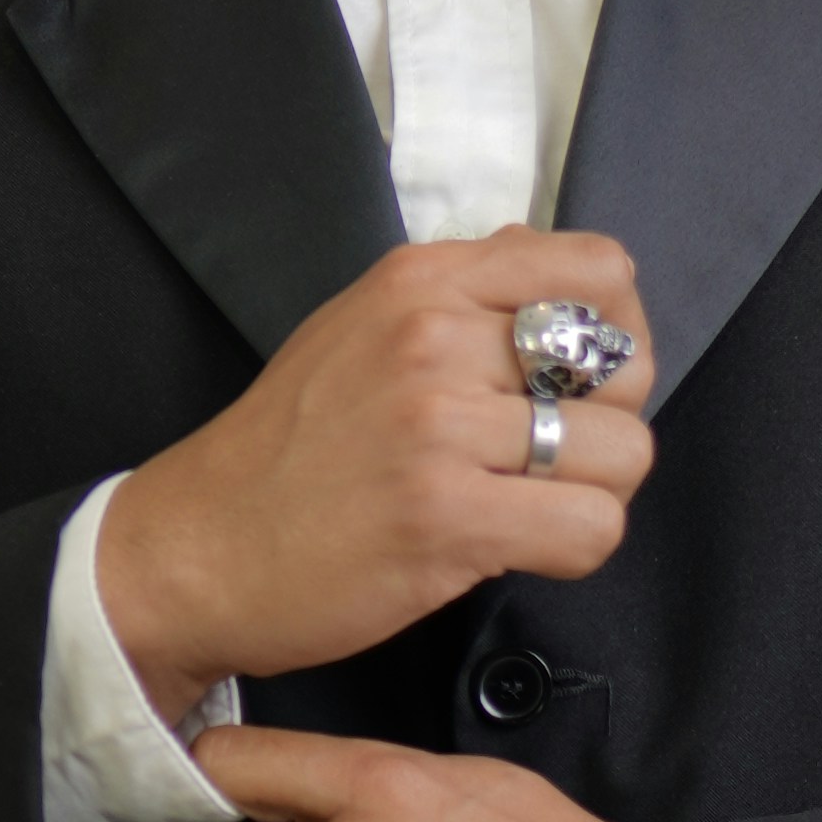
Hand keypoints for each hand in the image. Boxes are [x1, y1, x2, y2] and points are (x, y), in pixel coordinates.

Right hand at [98, 231, 658, 721]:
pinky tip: (516, 550)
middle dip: (605, 425)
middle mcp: (433, 336)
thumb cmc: (284, 453)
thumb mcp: (360, 329)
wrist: (195, 548)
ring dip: (592, 496)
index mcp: (421, 280)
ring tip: (527, 509)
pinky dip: (573, 551)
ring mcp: (438, 426)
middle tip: (544, 462)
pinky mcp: (445, 517)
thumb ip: (458, 298)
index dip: (616, 334)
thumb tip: (555, 275)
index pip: (598, 271)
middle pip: (627, 366)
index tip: (577, 384)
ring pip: (623, 453)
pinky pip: (590, 528)